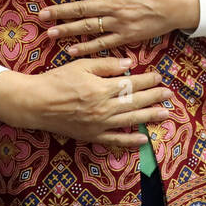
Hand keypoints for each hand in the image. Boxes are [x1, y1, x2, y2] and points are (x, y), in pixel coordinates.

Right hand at [0, 58, 172, 146]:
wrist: (35, 103)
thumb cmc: (57, 80)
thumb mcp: (82, 65)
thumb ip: (107, 65)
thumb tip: (130, 64)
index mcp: (102, 89)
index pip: (131, 84)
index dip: (147, 81)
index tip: (159, 77)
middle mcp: (104, 108)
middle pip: (135, 102)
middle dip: (154, 97)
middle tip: (169, 95)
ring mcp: (99, 124)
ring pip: (130, 121)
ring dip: (149, 117)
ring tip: (165, 114)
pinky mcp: (91, 136)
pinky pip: (114, 140)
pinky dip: (130, 141)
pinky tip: (144, 139)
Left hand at [42, 0, 200, 55]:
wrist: (183, 3)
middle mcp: (115, 4)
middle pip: (81, 8)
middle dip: (59, 11)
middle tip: (41, 15)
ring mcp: (120, 22)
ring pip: (88, 27)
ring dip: (68, 30)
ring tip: (50, 33)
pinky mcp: (128, 36)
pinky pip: (103, 43)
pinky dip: (86, 47)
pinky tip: (72, 50)